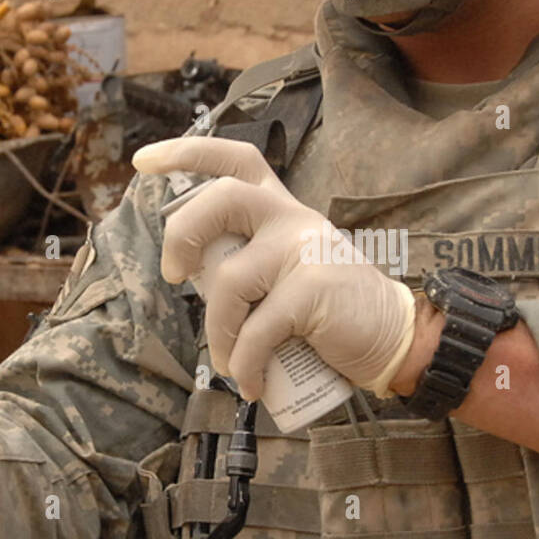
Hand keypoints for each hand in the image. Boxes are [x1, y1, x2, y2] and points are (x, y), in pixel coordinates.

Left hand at [133, 136, 416, 399]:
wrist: (394, 339)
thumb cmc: (334, 313)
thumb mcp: (292, 270)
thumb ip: (254, 260)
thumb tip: (195, 279)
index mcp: (283, 209)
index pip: (235, 160)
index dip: (185, 153)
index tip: (143, 162)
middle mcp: (293, 219)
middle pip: (222, 199)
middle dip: (181, 235)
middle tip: (173, 275)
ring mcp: (303, 250)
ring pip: (229, 282)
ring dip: (217, 334)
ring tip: (230, 365)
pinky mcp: (311, 290)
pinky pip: (255, 331)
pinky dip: (245, 365)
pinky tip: (252, 386)